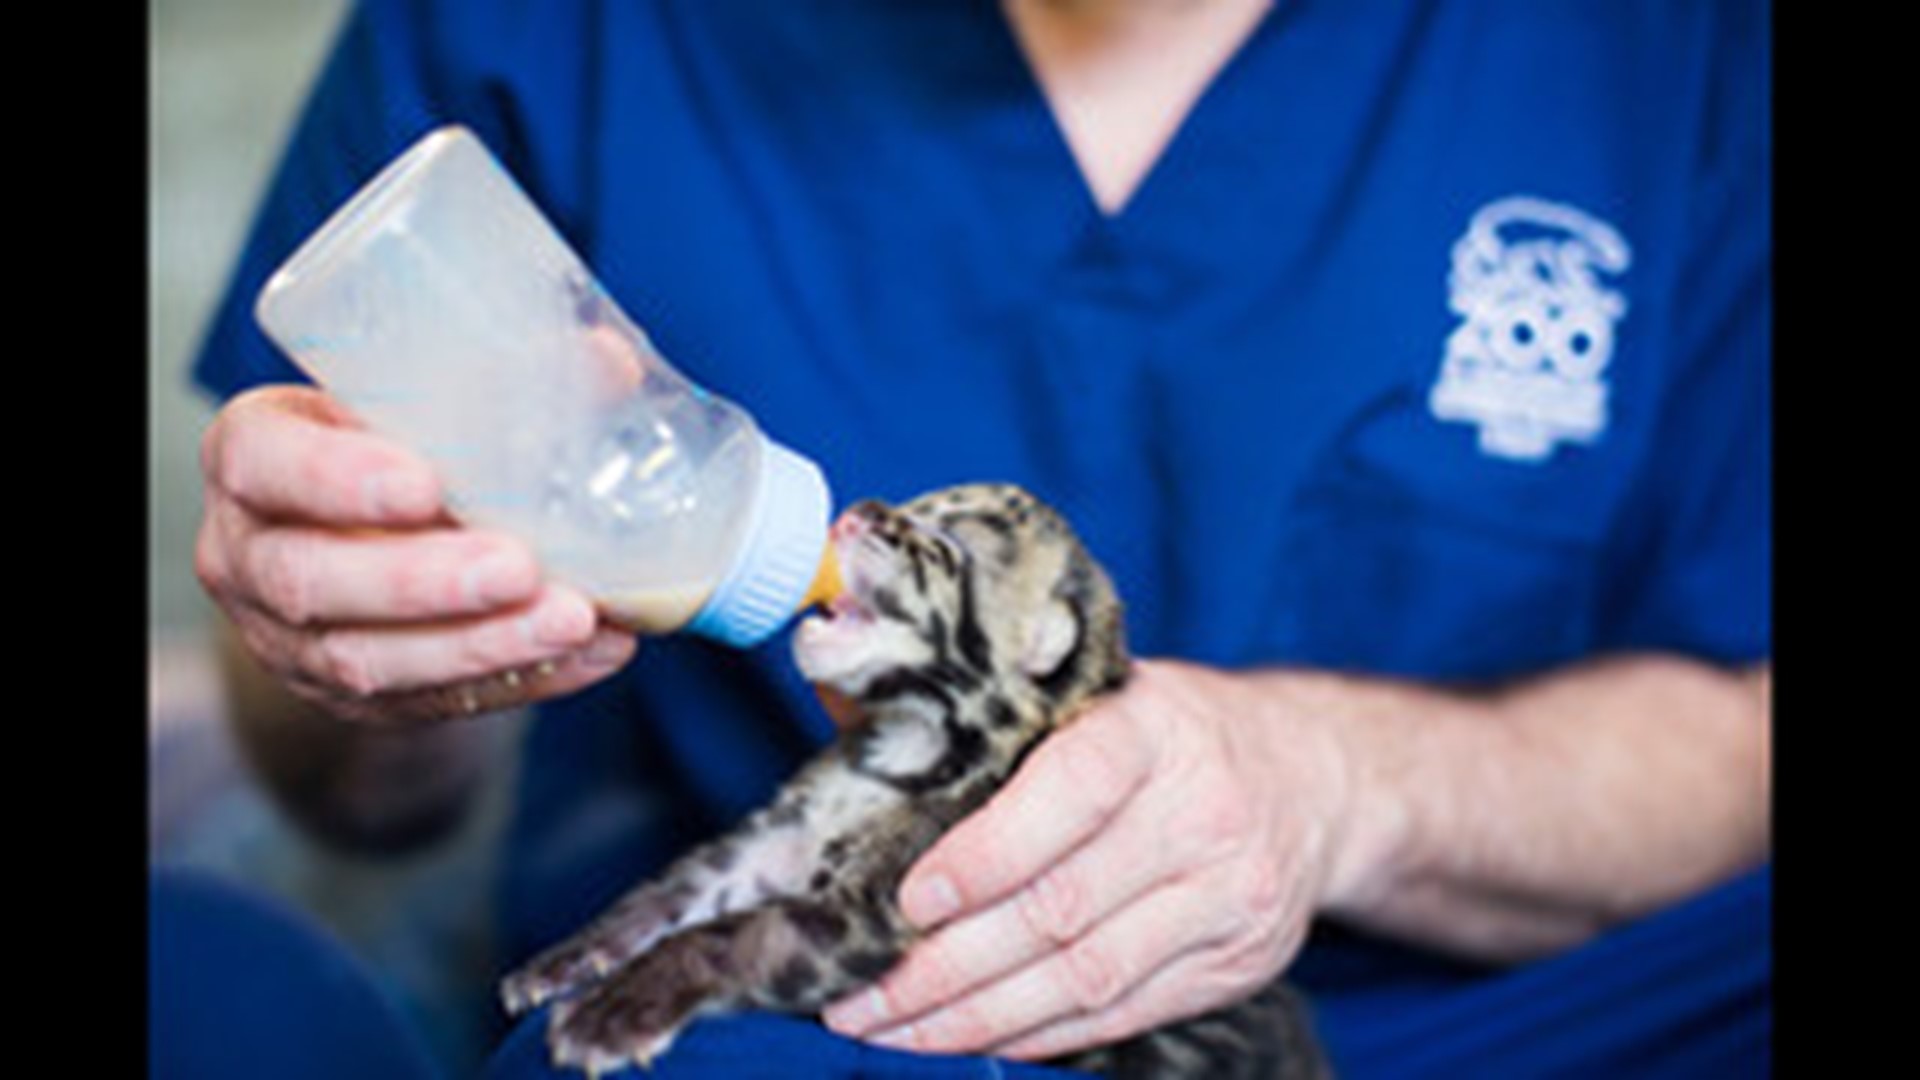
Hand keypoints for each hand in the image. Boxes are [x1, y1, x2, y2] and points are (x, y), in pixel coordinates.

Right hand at [196, 384, 635, 723]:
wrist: (360, 532)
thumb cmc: (386, 443)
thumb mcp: (411, 395)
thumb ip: (499, 377)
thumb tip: (608, 362)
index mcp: (250, 455)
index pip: (264, 464)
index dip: (336, 479)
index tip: (423, 482)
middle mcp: (248, 554)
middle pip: (313, 580)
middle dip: (424, 581)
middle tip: (520, 566)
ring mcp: (290, 641)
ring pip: (369, 660)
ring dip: (480, 644)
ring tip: (573, 619)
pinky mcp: (349, 698)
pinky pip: (433, 703)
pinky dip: (523, 679)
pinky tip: (593, 652)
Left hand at [823, 660, 1354, 1059]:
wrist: (1309, 775)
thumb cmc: (1161, 729)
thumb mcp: (1091, 686)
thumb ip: (972, 699)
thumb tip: (837, 665)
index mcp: (1152, 727)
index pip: (1070, 791)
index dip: (987, 852)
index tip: (911, 898)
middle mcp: (1201, 811)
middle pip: (1061, 908)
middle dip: (943, 965)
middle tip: (855, 994)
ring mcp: (1227, 896)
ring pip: (1085, 976)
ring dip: (973, 1017)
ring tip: (888, 1028)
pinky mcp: (1235, 962)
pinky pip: (1120, 1012)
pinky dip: (1035, 1034)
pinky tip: (967, 1035)